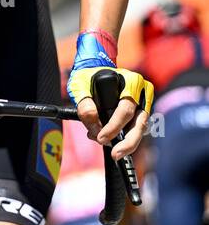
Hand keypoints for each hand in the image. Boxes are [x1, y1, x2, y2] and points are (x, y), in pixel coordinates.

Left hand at [66, 32, 153, 158]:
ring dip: (128, 142)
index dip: (113, 127)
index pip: (125, 110)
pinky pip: (137, 127)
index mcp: (131, 82)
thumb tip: (94, 127)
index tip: (100, 137)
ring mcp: (145, 102)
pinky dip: (125, 136)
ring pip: (141, 127)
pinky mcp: (143, 111)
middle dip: (128, 142)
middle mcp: (142, 92)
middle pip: (139, 122)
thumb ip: (84, 104)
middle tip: (116, 154)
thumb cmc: (87, 76)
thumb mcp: (80, 85)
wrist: (94, 70)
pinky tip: (110, 141)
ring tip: (115, 153)